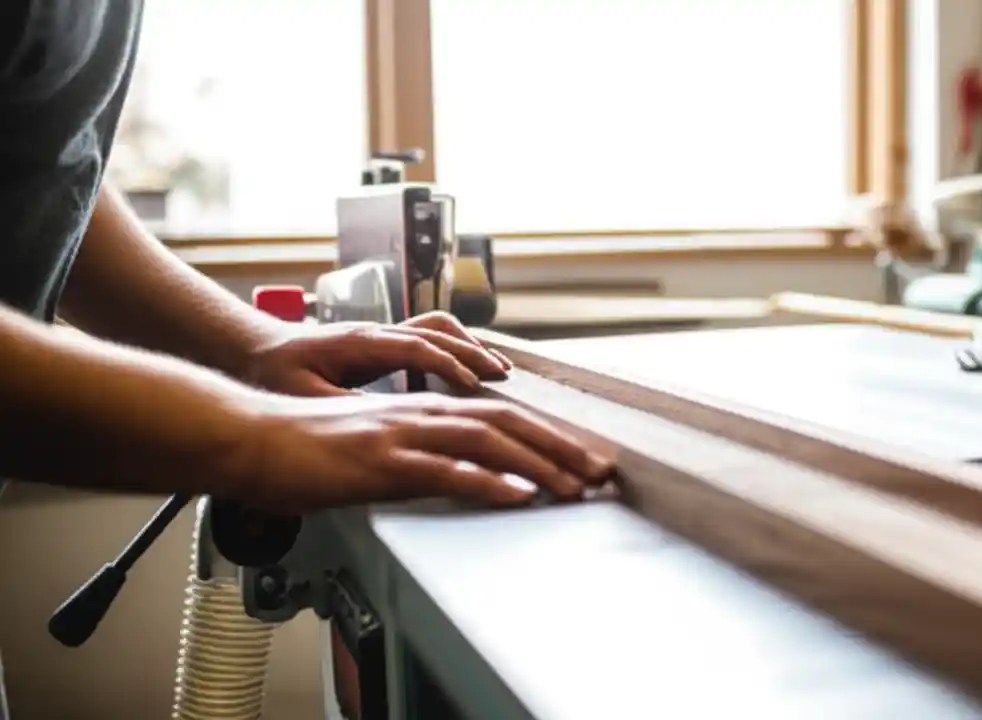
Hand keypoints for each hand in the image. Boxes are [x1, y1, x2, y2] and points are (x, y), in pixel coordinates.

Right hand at [229, 391, 613, 512]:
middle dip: (561, 448)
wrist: (254, 439)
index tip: (583, 460)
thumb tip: (466, 477)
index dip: (547, 437)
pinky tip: (515, 493)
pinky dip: (484, 481)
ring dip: (537, 464)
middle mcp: (422, 413)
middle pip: (508, 423)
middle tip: (602, 472)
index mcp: (425, 409)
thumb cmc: (311, 449)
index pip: (501, 418)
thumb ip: (424, 456)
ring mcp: (404, 434)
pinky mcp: (381, 461)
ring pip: (486, 441)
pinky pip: (443, 470)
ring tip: (576, 486)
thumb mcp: (380, 447)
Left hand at [242, 312, 513, 396]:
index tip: (474, 385)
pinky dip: (456, 351)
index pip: (416, 346)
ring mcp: (382, 335)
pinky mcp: (383, 345)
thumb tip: (384, 419)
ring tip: (497, 372)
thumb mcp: (303, 396)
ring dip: (470, 347)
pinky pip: (430, 339)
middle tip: (504, 376)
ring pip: (438, 330)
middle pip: (438, 332)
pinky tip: (469, 373)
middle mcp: (377, 332)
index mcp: (359, 343)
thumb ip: (345, 406)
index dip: (448, 365)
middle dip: (474, 353)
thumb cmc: (273, 375)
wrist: (252, 351)